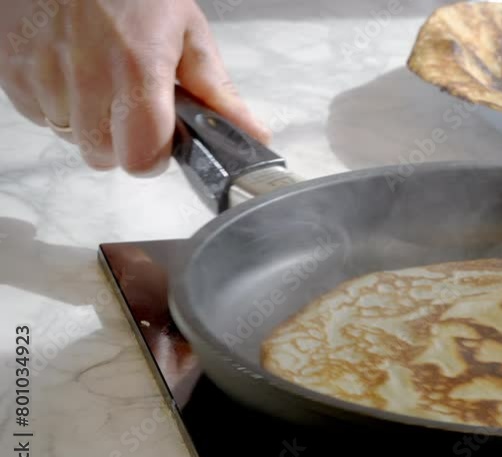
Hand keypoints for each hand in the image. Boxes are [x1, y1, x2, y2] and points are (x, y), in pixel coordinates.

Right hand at [0, 0, 271, 175]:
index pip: (141, 158)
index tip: (160, 137)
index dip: (154, 156)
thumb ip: (217, 93)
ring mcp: (41, 72)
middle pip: (103, 156)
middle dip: (121, 141)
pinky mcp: (10, 67)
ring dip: (87, 121)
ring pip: (68, 137)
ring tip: (100, 76)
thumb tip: (254, 136)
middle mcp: (86, 75)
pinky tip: (71, 68)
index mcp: (137, 69)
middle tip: (131, 102)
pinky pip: (37, 114)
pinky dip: (56, 102)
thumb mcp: (187, 31)